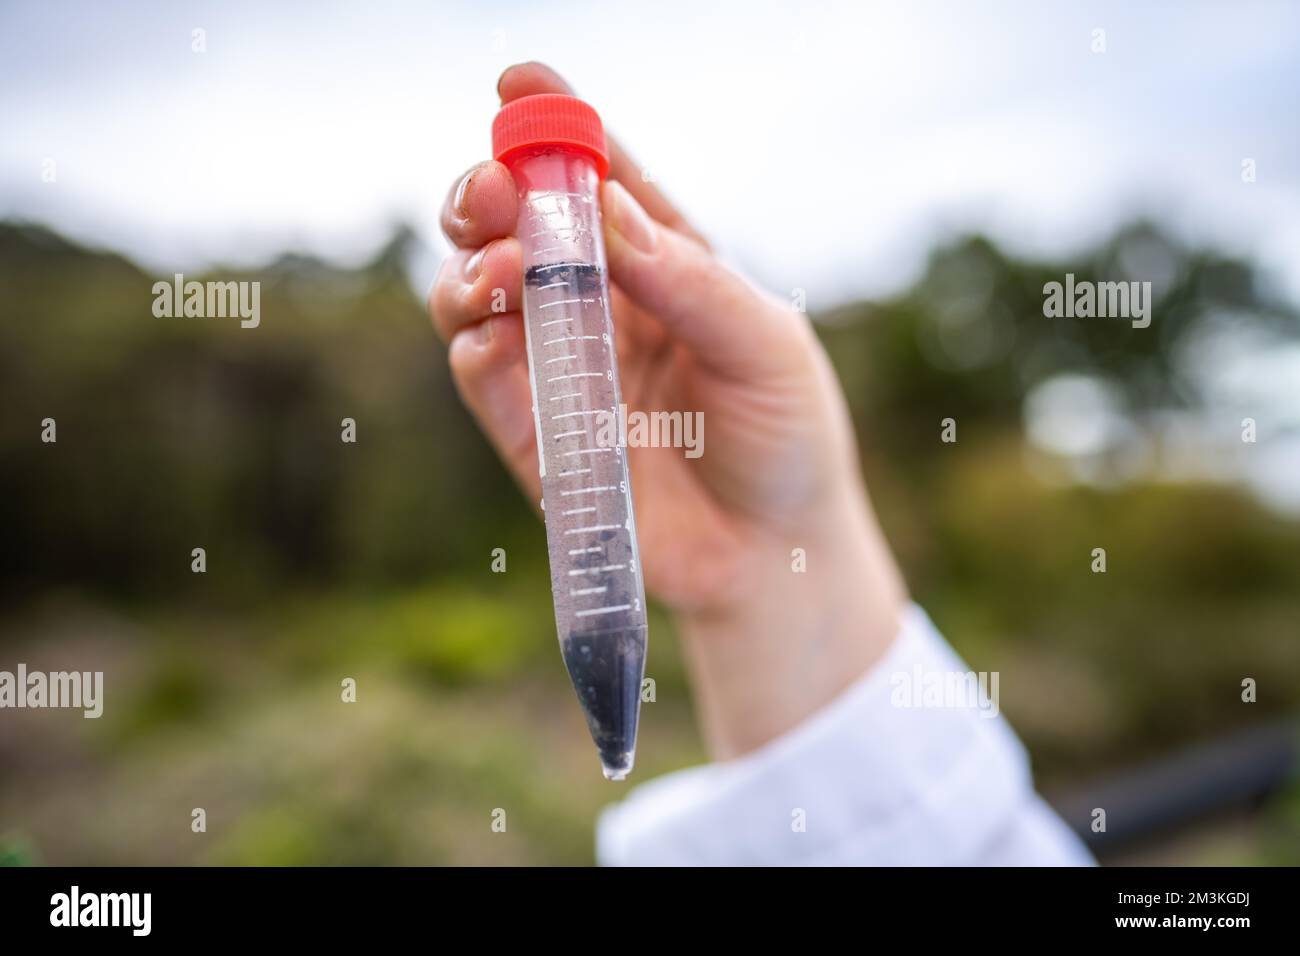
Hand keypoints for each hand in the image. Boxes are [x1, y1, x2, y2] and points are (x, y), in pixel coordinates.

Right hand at [430, 63, 905, 757]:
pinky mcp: (539, 440)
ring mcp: (567, 371)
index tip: (516, 83)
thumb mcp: (764, 346)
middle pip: (521, 227)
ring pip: (482, 296)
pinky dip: (474, 349)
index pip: (604, 180)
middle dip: (491, 193)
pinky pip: (486, 380)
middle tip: (492, 192)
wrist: (776, 556)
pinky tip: (490, 338)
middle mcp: (606, 308)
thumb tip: (603, 204)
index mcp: (666, 266)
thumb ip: (688, 280)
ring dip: (473, 269)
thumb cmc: (788, 437)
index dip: (558, 125)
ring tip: (502, 272)